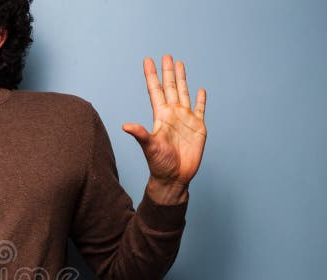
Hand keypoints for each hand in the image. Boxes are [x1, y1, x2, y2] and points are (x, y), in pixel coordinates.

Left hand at [122, 55, 206, 186]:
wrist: (174, 177)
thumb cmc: (159, 164)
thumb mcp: (149, 147)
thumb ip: (140, 134)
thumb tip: (125, 125)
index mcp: (161, 116)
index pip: (155, 91)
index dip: (152, 75)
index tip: (148, 60)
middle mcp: (173, 114)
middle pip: (170, 87)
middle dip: (168, 72)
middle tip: (166, 56)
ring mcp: (186, 119)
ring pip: (184, 93)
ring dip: (182, 79)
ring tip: (180, 64)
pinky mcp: (198, 127)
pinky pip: (200, 109)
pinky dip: (201, 99)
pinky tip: (201, 90)